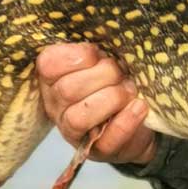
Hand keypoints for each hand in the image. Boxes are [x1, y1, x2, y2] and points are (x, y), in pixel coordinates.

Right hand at [35, 43, 157, 164]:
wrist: (139, 120)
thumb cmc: (113, 83)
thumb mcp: (102, 62)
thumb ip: (96, 52)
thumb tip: (107, 36)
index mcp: (53, 79)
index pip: (48, 65)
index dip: (76, 56)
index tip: (97, 54)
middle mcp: (56, 106)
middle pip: (68, 90)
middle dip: (103, 76)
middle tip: (122, 75)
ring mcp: (73, 132)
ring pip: (79, 117)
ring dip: (111, 99)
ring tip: (130, 91)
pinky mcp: (98, 152)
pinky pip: (106, 139)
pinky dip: (126, 120)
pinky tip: (139, 106)